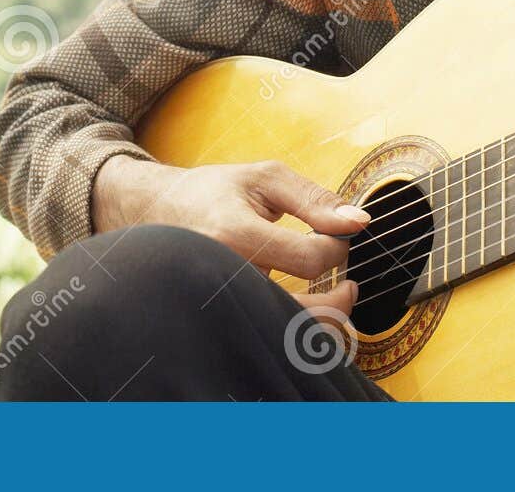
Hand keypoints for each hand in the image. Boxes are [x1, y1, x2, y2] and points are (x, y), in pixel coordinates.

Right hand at [92, 155, 369, 319]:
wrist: (155, 212)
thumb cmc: (213, 192)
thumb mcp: (264, 179)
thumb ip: (314, 200)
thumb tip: (360, 222)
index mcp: (232, 232)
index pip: (307, 259)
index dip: (336, 249)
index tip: (337, 236)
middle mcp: (222, 274)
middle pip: (296, 314)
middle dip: (337, 305)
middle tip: (349, 287)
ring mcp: (218, 301)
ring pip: (281, 336)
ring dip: (320, 326)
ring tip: (336, 303)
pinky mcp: (220, 315)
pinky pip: (266, 336)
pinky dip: (295, 332)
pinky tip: (307, 313)